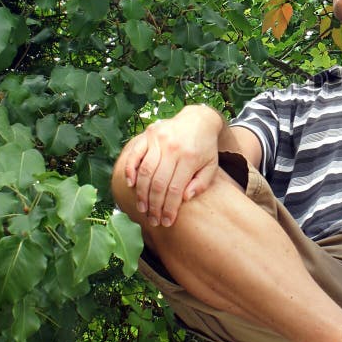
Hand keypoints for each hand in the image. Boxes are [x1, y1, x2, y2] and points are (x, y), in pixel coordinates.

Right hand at [124, 105, 223, 226]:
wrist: (199, 119)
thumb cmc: (205, 147)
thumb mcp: (211, 165)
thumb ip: (201, 183)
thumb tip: (184, 198)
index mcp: (189, 158)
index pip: (175, 189)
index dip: (169, 208)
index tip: (166, 222)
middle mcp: (172, 148)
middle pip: (158, 183)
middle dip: (154, 205)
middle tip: (152, 220)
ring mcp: (159, 140)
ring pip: (145, 171)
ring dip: (141, 193)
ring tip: (142, 208)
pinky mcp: (149, 134)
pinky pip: (135, 154)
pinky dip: (130, 169)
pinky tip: (131, 184)